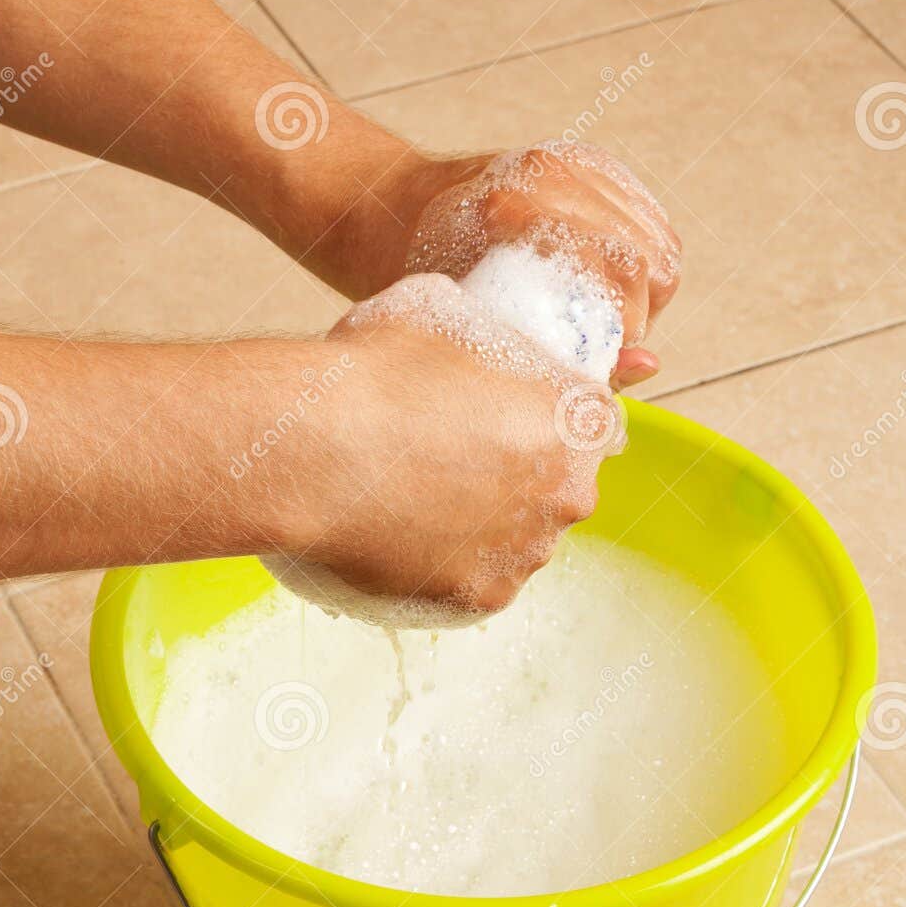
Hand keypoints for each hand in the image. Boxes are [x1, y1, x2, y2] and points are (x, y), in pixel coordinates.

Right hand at [273, 276, 609, 623]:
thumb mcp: (443, 308)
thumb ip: (488, 332)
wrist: (312, 450)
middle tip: (452, 458)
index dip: (547, 416)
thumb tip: (478, 336)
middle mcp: (569, 494)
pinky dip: (449, 564)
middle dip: (518, 475)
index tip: (507, 417)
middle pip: (558, 487)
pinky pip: (476, 580)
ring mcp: (526, 553)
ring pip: (518, 539)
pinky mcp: (482, 598)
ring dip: (483, 523)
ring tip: (417, 498)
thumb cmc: (373, 371)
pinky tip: (405, 534)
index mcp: (577, 419)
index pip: (592, 421)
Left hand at [351, 143, 679, 388]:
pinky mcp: (587, 163)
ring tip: (603, 318)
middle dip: (639, 312)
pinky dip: (640, 259)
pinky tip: (610, 288)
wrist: (389, 206)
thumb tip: (649, 365)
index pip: (630, 268)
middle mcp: (553, 169)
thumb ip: (557, 353)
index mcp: (521, 200)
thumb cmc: (416, 275)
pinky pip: (646, 219)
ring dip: (644, 289)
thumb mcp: (474, 324)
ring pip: (659, 239)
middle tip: (601, 342)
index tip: (596, 352)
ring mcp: (574, 160)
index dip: (628, 325)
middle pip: (653, 256)